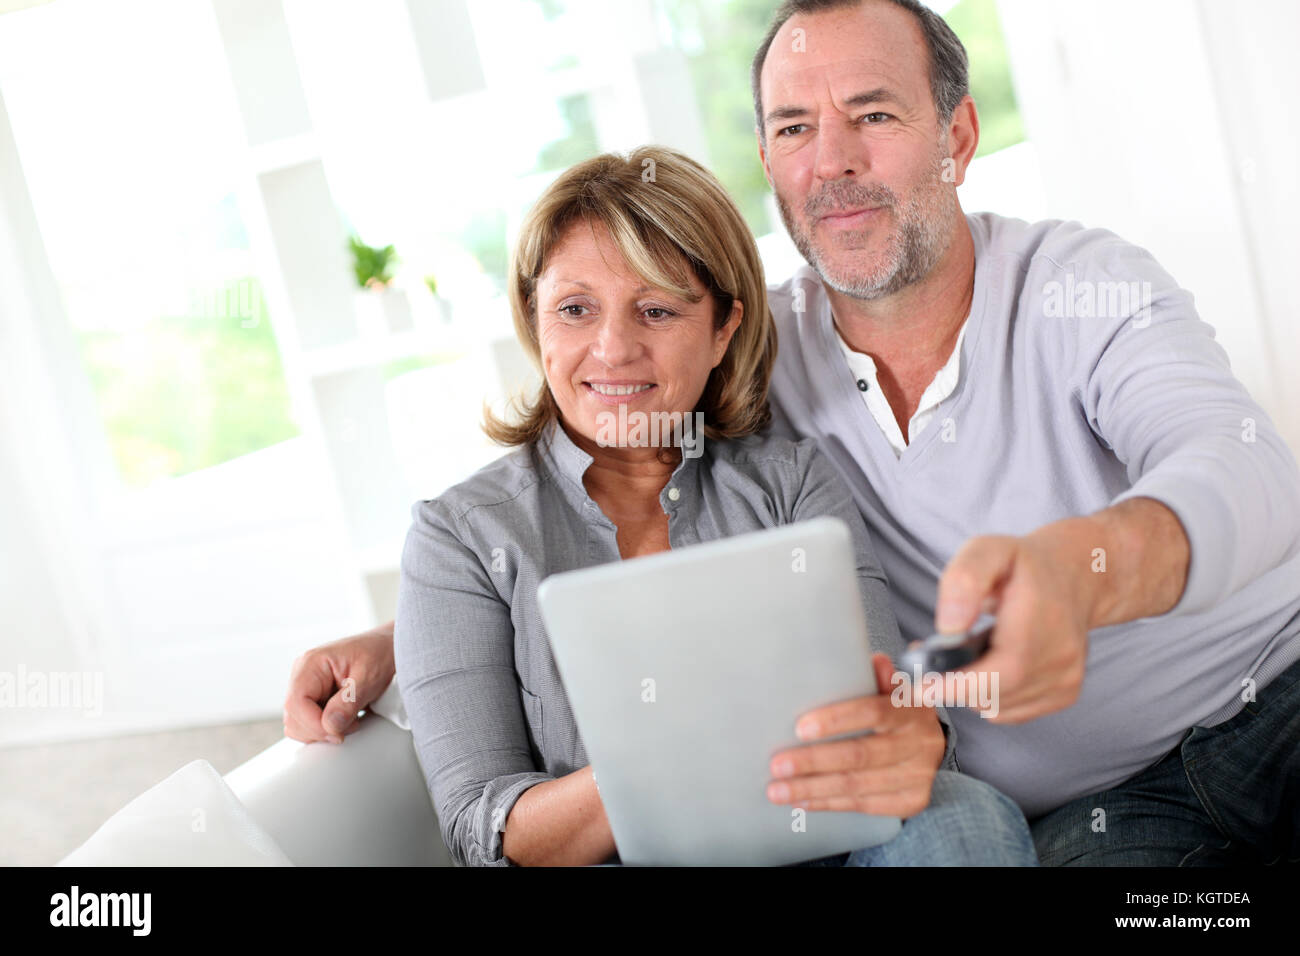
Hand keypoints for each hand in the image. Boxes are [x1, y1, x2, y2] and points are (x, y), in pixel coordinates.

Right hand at [282, 621, 395, 743]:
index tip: (338, 733)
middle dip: (320, 730)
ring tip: (349, 721)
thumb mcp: (369, 678)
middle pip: (292, 717)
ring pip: (297, 724)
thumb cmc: (379, 655)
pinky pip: (307, 723)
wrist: (389, 647)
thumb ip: (348, 702)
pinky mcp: (313, 698)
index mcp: (311, 664)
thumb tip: (329, 726)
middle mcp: (302, 675)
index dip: (314, 725)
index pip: (296, 703)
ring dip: (321, 732)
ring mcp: (306, 687)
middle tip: (350, 726)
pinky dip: (324, 729)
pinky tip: (344, 720)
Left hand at [766, 654, 944, 817]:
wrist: (933, 745)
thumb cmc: (898, 712)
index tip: (800, 728)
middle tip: (778, 765)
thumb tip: (874, 661)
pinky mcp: (912, 801)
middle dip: (814, 761)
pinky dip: (827, 804)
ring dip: (812, 789)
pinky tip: (801, 801)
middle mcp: (919, 744)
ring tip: (777, 790)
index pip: (873, 712)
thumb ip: (879, 680)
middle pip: (860, 754)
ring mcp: (917, 776)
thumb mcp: (892, 691)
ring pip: (857, 785)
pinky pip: (862, 805)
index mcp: (911, 710)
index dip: (836, 720)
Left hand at [935, 529, 1091, 724]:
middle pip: (994, 694)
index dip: (958, 686)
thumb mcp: (987, 550)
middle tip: (928, 660)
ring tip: (962, 655)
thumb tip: (949, 626)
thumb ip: (964, 581)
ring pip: (998, 707)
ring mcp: (1066, 679)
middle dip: (952, 685)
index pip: (1001, 671)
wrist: (1074, 576)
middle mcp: (1061, 655)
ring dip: (970, 690)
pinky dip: (990, 695)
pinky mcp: (1064, 694)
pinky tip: (988, 665)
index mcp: (1042, 619)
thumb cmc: (1024, 565)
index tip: (921, 686)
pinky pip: (1011, 710)